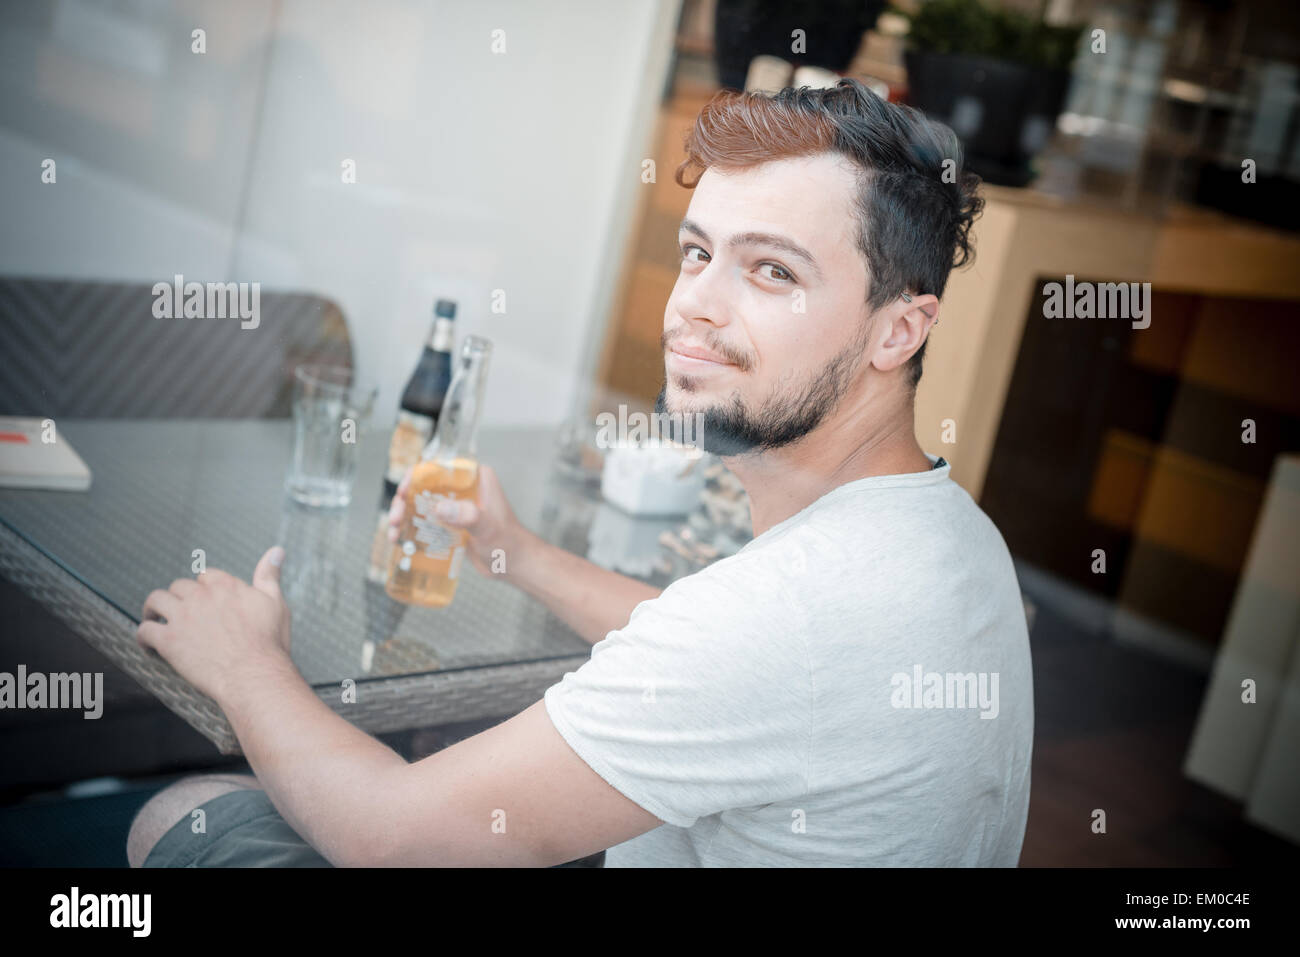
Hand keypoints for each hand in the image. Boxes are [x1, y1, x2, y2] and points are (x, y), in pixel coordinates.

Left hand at [136, 546, 295, 702]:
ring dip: (153, 609)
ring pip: (156, 601)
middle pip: (178, 586)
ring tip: (155, 619)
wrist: (254, 675)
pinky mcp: (169, 640)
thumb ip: (269, 575)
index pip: (205, 576)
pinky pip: (144, 631)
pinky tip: (149, 645)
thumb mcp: (275, 602)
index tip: (205, 600)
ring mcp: (182, 617)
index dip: (204, 588)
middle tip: (180, 612)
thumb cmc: (268, 643)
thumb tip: (276, 551)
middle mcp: (201, 596)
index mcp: (225, 586)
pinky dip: (143, 637)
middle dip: (178, 598)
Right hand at [387, 462, 530, 577]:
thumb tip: (439, 508)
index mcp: (474, 478)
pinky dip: (410, 529)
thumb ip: (468, 516)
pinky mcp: (450, 524)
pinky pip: (425, 522)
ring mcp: (455, 507)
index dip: (416, 476)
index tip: (403, 492)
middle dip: (404, 501)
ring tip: (393, 534)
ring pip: (420, 505)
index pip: (440, 467)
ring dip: (403, 516)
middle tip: (395, 519)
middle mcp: (462, 488)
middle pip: (424, 487)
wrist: (514, 564)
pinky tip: (398, 540)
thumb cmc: (509, 543)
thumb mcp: (488, 528)